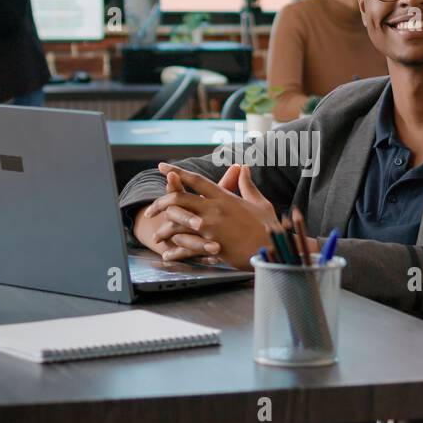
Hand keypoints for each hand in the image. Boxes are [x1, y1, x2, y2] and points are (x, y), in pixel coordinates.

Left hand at [141, 162, 276, 268]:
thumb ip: (246, 184)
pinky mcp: (211, 245)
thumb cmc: (267, 226)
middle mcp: (214, 209)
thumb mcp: (259, 201)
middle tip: (151, 210)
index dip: (177, 171)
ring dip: (164, 230)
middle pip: (179, 200)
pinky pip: (186, 247)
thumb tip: (244, 167)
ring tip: (157, 237)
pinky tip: (168, 255)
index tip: (162, 167)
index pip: (196, 179)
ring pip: (178, 224)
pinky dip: (175, 252)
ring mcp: (211, 227)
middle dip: (160, 204)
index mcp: (224, 197)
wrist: (271, 248)